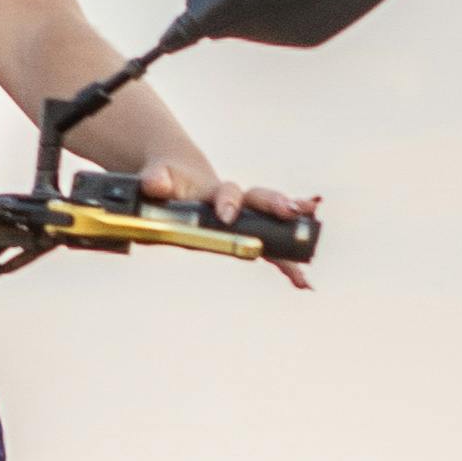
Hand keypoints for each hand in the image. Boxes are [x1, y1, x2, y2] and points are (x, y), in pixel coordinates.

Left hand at [137, 158, 318, 284]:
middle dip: (277, 206)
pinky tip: (303, 283)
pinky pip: (268, 252)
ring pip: (272, 227)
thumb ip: (156, 178)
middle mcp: (236, 204)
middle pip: (261, 202)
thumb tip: (155, 184)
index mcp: (214, 190)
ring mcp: (243, 221)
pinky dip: (286, 266)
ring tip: (306, 267)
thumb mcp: (157, 176)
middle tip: (292, 211)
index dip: (228, 203)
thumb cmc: (167, 180)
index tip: (226, 216)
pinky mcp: (245, 237)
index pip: (227, 193)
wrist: (176, 178)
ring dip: (291, 243)